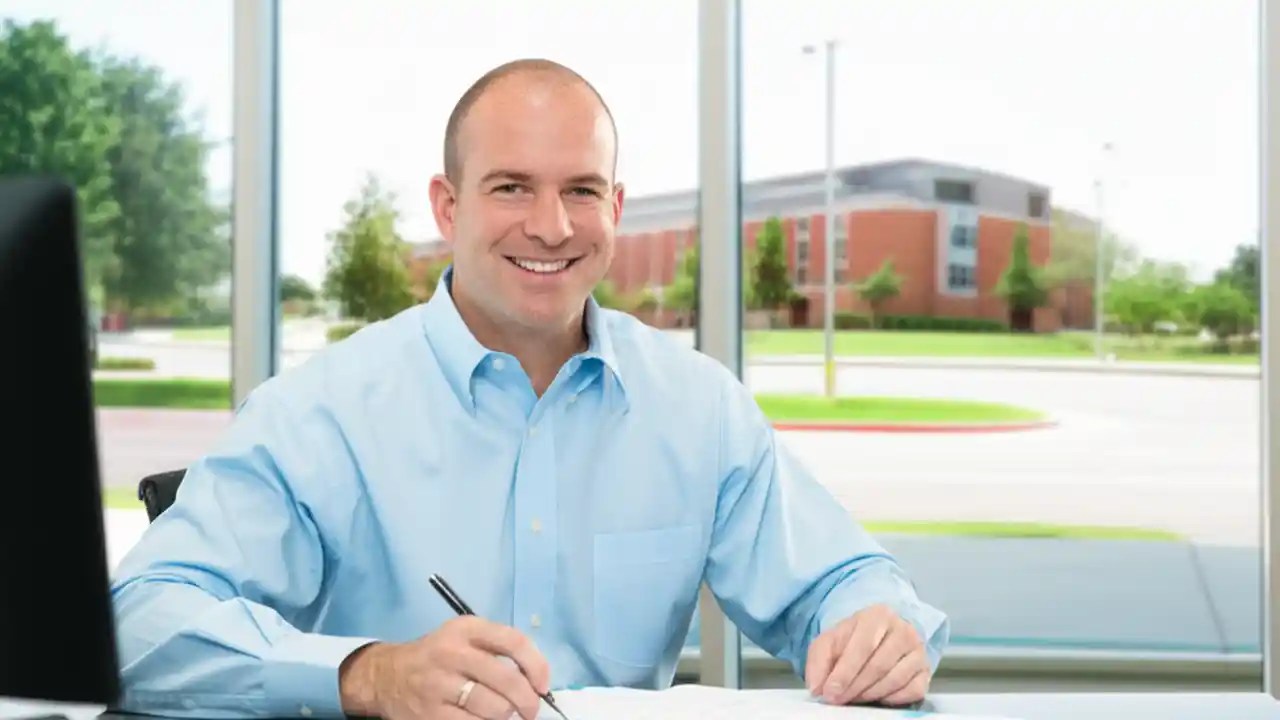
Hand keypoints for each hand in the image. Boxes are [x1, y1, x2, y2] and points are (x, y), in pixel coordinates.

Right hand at [339, 616, 550, 719]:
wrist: (387, 675)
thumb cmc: (437, 655)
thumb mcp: (464, 637)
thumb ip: (498, 650)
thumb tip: (536, 682)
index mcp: (466, 629)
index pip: (514, 642)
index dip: (537, 666)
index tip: (542, 685)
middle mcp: (451, 654)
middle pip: (507, 681)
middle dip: (527, 701)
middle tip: (530, 710)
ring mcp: (438, 686)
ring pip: (493, 709)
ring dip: (505, 715)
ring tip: (501, 713)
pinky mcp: (430, 714)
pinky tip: (482, 719)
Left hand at [804, 603, 930, 706]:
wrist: (880, 636)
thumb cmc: (853, 639)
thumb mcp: (830, 642)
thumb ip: (819, 662)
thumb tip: (817, 688)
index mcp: (877, 616)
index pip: (863, 646)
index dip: (845, 672)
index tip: (830, 692)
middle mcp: (903, 630)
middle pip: (879, 665)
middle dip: (855, 687)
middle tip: (838, 700)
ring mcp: (918, 651)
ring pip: (895, 680)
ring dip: (870, 694)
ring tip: (853, 698)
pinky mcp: (925, 671)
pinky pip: (912, 691)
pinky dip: (892, 699)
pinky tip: (876, 697)